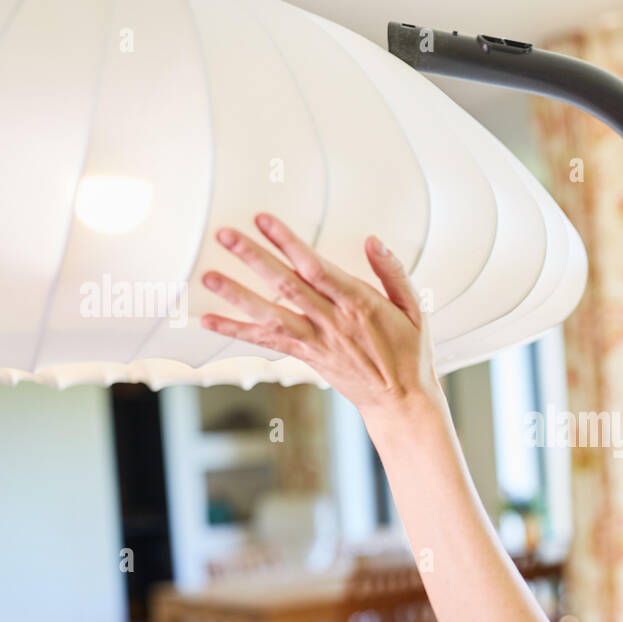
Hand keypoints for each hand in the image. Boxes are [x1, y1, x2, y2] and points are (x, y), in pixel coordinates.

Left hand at [199, 213, 441, 425]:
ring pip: (270, 316)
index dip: (289, 243)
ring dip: (237, 295)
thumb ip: (393, 272)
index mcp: (360, 305)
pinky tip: (208, 321)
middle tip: (224, 235)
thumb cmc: (410, 352)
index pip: (317, 269)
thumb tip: (373, 240)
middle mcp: (333, 323)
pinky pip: (266, 343)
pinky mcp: (306, 357)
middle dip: (254, 258)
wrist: (401, 402)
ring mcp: (316, 342)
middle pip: (287, 286)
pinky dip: (236, 331)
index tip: (264, 219)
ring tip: (207, 276)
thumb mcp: (414, 308)